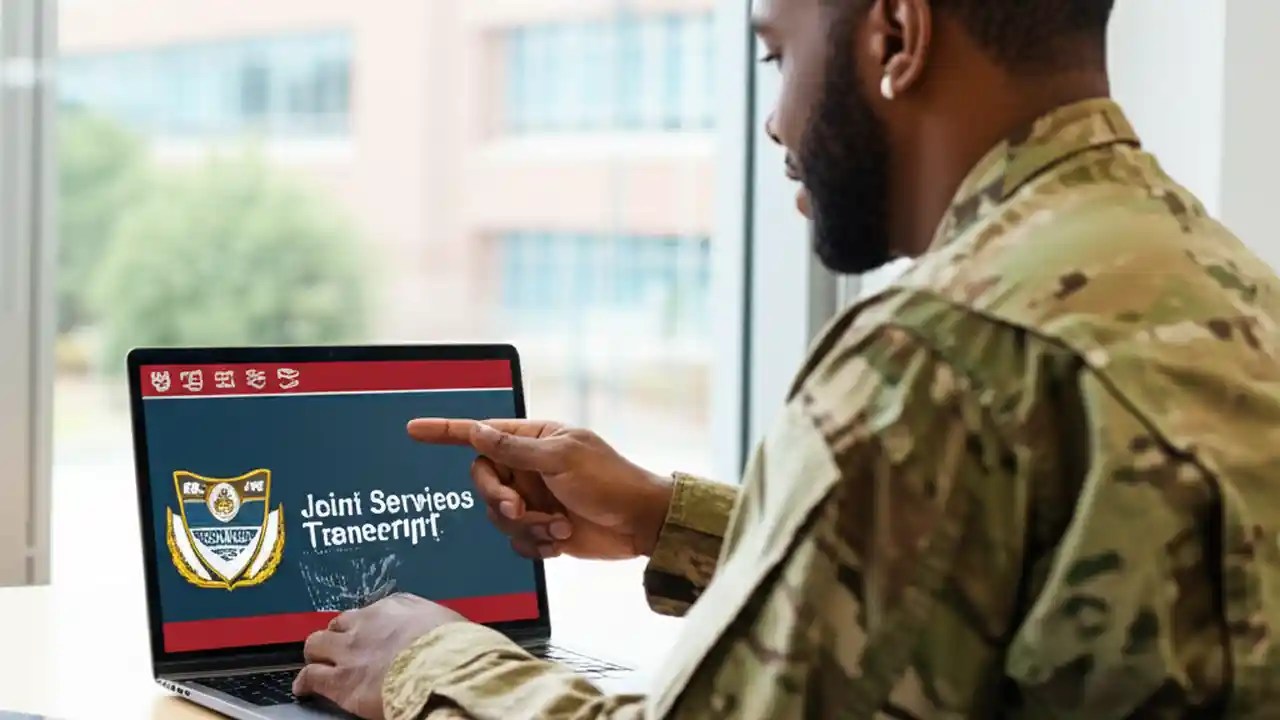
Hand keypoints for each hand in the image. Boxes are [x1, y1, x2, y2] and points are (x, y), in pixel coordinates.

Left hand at [292, 593, 465, 718]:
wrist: (442, 668)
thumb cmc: (455, 648)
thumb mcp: (451, 625)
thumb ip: (436, 628)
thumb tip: (447, 638)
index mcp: (397, 605)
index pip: (374, 610)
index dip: (368, 624)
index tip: (372, 634)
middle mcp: (368, 621)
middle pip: (339, 623)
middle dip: (337, 635)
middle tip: (340, 647)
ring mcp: (350, 649)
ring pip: (316, 644)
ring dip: (317, 653)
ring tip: (317, 663)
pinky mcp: (340, 679)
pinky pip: (310, 676)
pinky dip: (305, 682)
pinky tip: (303, 688)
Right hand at [407, 419, 673, 560]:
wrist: (641, 525)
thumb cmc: (610, 481)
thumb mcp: (561, 459)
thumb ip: (515, 449)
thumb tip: (477, 430)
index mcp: (534, 440)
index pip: (481, 433)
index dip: (446, 431)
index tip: (413, 429)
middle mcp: (529, 468)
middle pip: (483, 482)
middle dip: (498, 500)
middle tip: (518, 509)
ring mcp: (535, 499)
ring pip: (498, 518)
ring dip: (526, 527)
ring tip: (559, 526)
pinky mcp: (543, 528)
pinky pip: (517, 541)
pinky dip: (536, 544)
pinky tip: (562, 540)